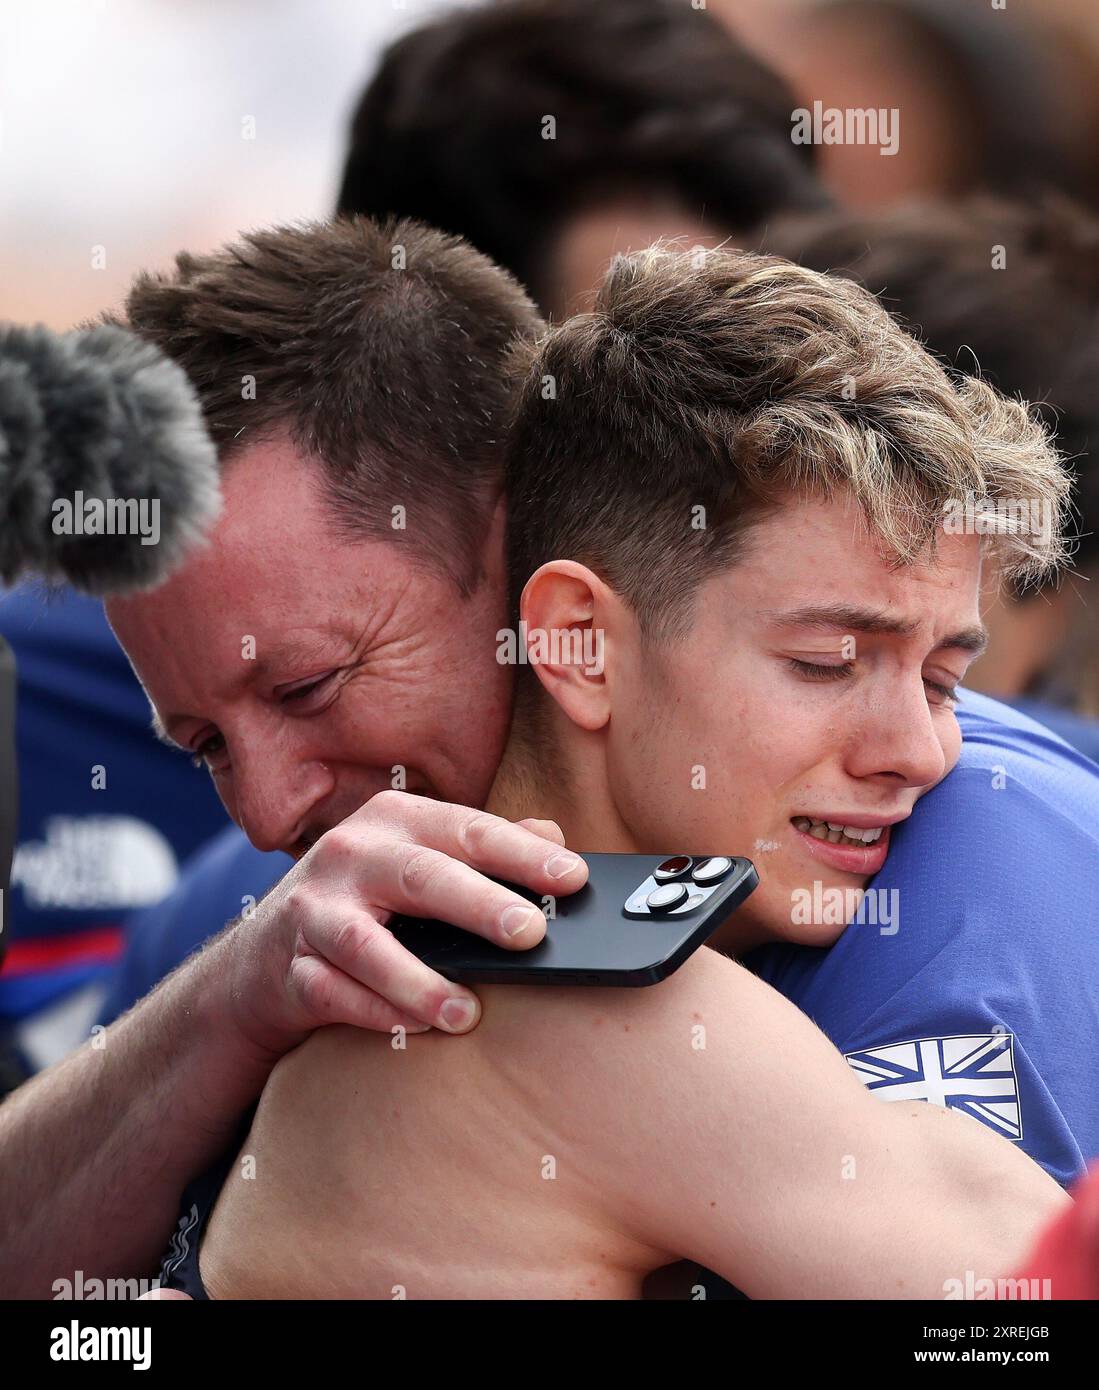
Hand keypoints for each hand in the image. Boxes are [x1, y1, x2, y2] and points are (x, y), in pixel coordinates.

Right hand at [220, 791, 586, 1057]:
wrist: (264, 955)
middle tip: (530, 933)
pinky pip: (332, 994)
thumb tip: (554, 838)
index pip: (469, 830)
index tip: (573, 879)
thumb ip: (484, 849)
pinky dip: (375, 1013)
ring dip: (419, 980)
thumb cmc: (369, 902)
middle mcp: (351, 853)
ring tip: (467, 1012)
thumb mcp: (422, 860)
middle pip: (420, 875)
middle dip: (478, 903)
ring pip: (367, 944)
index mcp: (396, 818)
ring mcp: (313, 910)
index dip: (523, 854)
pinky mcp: (290, 968)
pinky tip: (413, 1029)